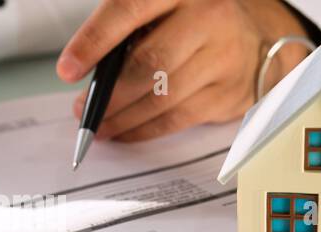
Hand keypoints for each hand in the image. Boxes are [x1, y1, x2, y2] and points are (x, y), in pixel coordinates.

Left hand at [56, 0, 309, 141]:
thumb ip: (127, 31)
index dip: (94, 41)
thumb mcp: (161, 8)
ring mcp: (223, 56)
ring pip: (162, 97)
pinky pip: (176, 118)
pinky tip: (122, 131)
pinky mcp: (228, 92)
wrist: (254, 35)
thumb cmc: (190, 21)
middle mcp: (208, 17)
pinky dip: (142, 130)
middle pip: (149, 63)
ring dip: (121, 117)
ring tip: (97, 124)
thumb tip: (88, 73)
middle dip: (108, 93)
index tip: (67, 70)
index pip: (129, 10)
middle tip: (81, 108)